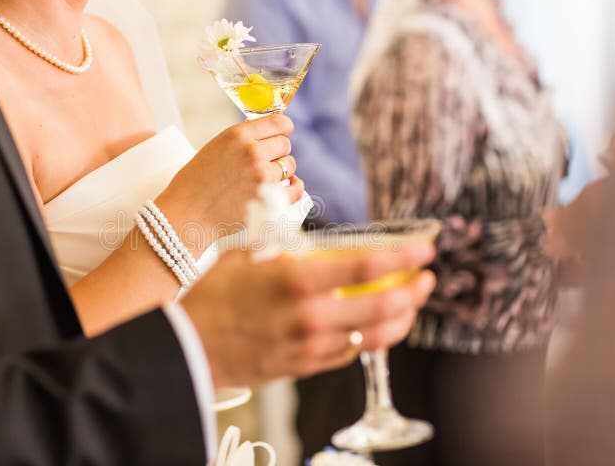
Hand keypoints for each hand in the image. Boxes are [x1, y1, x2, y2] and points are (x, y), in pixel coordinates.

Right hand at [156, 115, 303, 246]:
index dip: (283, 129)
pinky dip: (294, 188)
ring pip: (290, 166)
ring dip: (283, 171)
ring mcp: (261, 177)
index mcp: (238, 135)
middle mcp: (252, 152)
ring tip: (266, 178)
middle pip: (285, 145)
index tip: (282, 134)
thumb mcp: (216, 147)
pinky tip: (290, 186)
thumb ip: (242, 140)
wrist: (187, 213)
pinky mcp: (268, 199)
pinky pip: (295, 189)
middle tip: (267, 161)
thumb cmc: (196, 182)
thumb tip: (270, 135)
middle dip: (279, 152)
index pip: (278, 122)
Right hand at [181, 243, 436, 387]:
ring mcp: (310, 346)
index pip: (368, 267)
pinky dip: (369, 339)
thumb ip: (290, 251)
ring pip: (375, 337)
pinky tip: (374, 327)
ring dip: (401, 319)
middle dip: (414, 291)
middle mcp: (311, 316)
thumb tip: (321, 246)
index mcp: (297, 279)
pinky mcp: (305, 367)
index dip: (405, 256)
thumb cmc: (213, 296)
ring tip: (410, 304)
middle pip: (383, 307)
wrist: (188, 347)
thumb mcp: (250, 256)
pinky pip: (350, 354)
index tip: (425, 248)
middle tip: (426, 278)